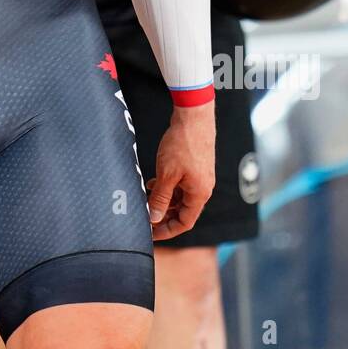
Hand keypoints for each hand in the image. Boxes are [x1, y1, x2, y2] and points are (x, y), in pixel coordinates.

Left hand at [145, 104, 215, 240]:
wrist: (193, 116)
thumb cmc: (182, 144)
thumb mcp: (166, 174)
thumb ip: (160, 198)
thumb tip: (154, 218)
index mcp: (199, 194)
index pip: (184, 222)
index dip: (167, 230)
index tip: (150, 232)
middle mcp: (202, 188)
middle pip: (183, 211)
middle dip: (163, 214)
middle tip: (145, 215)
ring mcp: (200, 177)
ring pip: (180, 197)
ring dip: (164, 199)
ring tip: (146, 196)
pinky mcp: (195, 166)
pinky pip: (181, 184)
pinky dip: (167, 186)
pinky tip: (153, 182)